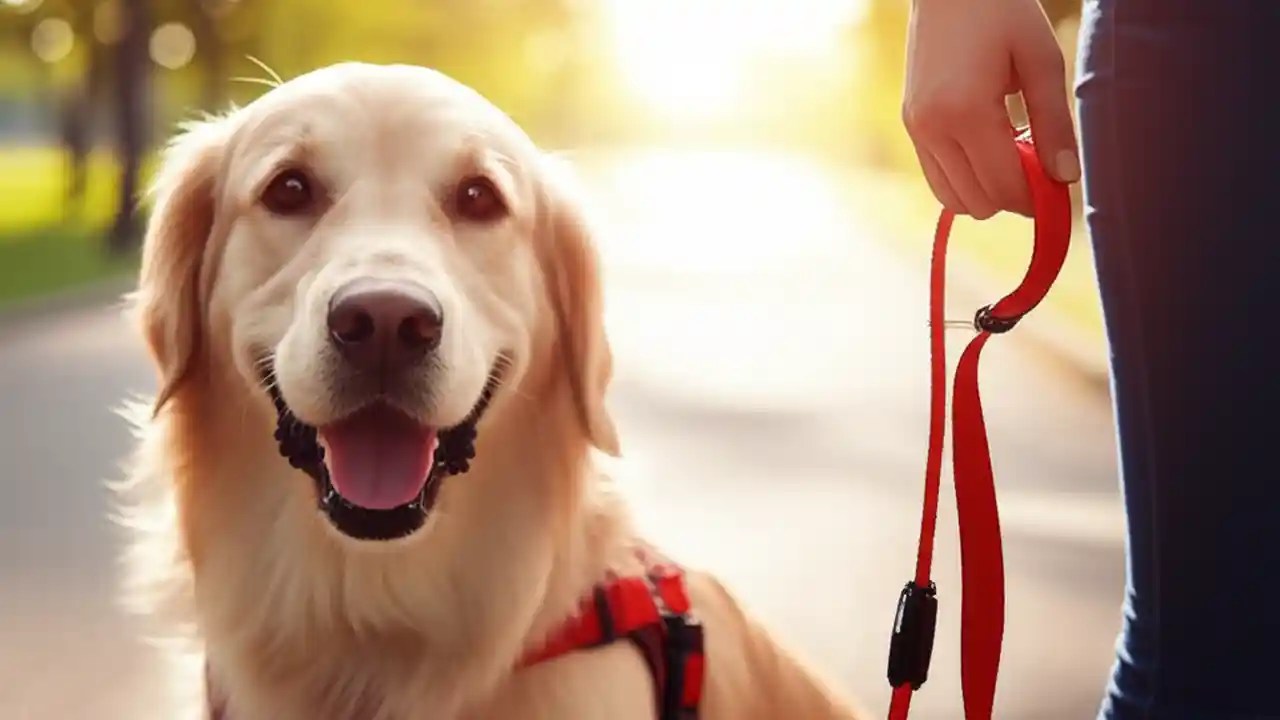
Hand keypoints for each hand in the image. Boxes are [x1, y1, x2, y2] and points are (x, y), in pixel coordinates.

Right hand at [903, 0, 1078, 217]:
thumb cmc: (1001, 12)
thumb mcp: (1041, 60)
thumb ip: (1054, 123)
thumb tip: (1065, 178)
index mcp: (965, 112)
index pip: (1002, 186)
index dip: (1035, 199)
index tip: (1059, 190)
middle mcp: (932, 128)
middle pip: (977, 202)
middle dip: (1011, 196)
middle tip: (1037, 165)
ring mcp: (916, 129)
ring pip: (952, 198)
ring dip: (986, 190)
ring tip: (1013, 153)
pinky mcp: (911, 125)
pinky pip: (938, 177)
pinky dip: (966, 177)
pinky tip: (990, 146)